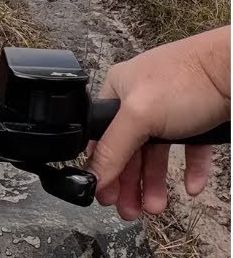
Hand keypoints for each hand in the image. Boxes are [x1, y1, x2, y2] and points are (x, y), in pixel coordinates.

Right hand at [85, 27, 229, 219]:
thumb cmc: (187, 79)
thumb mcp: (139, 116)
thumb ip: (114, 148)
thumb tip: (92, 176)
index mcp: (117, 90)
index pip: (102, 135)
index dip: (102, 165)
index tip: (104, 193)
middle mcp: (141, 100)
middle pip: (129, 149)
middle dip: (129, 182)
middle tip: (128, 209)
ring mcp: (170, 110)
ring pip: (157, 154)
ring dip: (154, 182)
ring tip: (154, 206)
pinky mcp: (197, 120)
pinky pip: (189, 151)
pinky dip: (188, 171)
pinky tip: (190, 186)